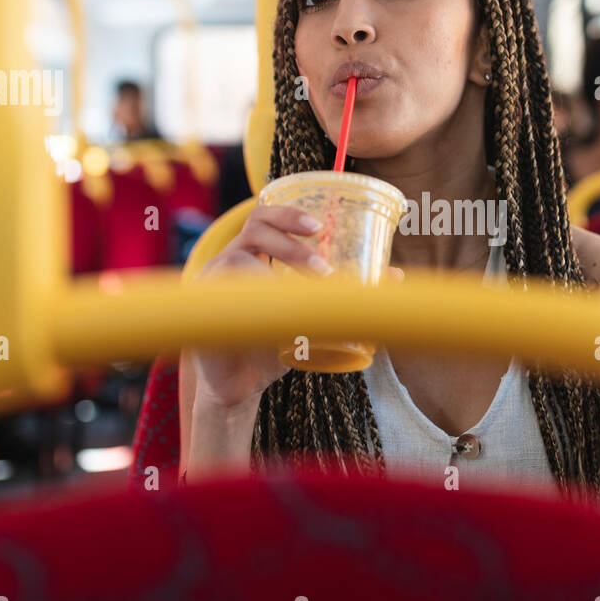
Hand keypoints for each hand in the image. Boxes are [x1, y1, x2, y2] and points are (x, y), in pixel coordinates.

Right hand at [189, 203, 328, 406]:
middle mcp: (229, 260)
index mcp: (251, 253)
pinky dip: (261, 311)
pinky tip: (280, 328)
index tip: (319, 226)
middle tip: (324, 271)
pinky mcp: (205, 311)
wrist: (237, 386)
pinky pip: (230, 301)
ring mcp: (212, 284)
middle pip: (255, 229)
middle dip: (292, 246)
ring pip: (242, 263)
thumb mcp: (308, 316)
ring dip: (278, 279)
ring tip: (307, 300)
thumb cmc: (273, 344)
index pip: (264, 217)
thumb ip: (341, 294)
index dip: (288, 215)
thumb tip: (395, 277)